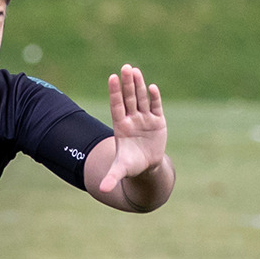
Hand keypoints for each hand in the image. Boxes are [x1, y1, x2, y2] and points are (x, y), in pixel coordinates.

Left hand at [97, 64, 167, 193]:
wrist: (146, 165)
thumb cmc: (131, 164)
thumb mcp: (120, 170)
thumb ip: (112, 177)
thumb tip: (101, 190)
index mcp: (121, 126)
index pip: (116, 105)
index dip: (114, 92)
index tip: (112, 77)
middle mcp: (132, 119)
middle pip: (128, 98)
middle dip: (127, 84)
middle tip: (125, 67)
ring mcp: (145, 118)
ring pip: (141, 98)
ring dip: (139, 85)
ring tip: (135, 70)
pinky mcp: (158, 121)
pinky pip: (156, 107)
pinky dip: (155, 98)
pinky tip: (152, 87)